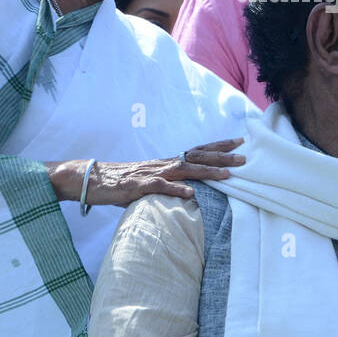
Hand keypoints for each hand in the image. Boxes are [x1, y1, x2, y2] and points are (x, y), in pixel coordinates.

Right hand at [47, 138, 245, 206]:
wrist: (93, 179)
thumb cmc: (123, 183)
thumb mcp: (151, 182)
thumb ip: (170, 183)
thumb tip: (190, 190)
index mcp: (167, 162)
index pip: (197, 151)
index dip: (218, 147)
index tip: (239, 143)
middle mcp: (163, 164)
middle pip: (197, 157)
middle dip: (222, 157)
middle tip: (244, 158)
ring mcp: (152, 174)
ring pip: (185, 170)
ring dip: (207, 172)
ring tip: (228, 175)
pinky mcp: (139, 186)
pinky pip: (161, 187)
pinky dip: (177, 190)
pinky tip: (192, 193)